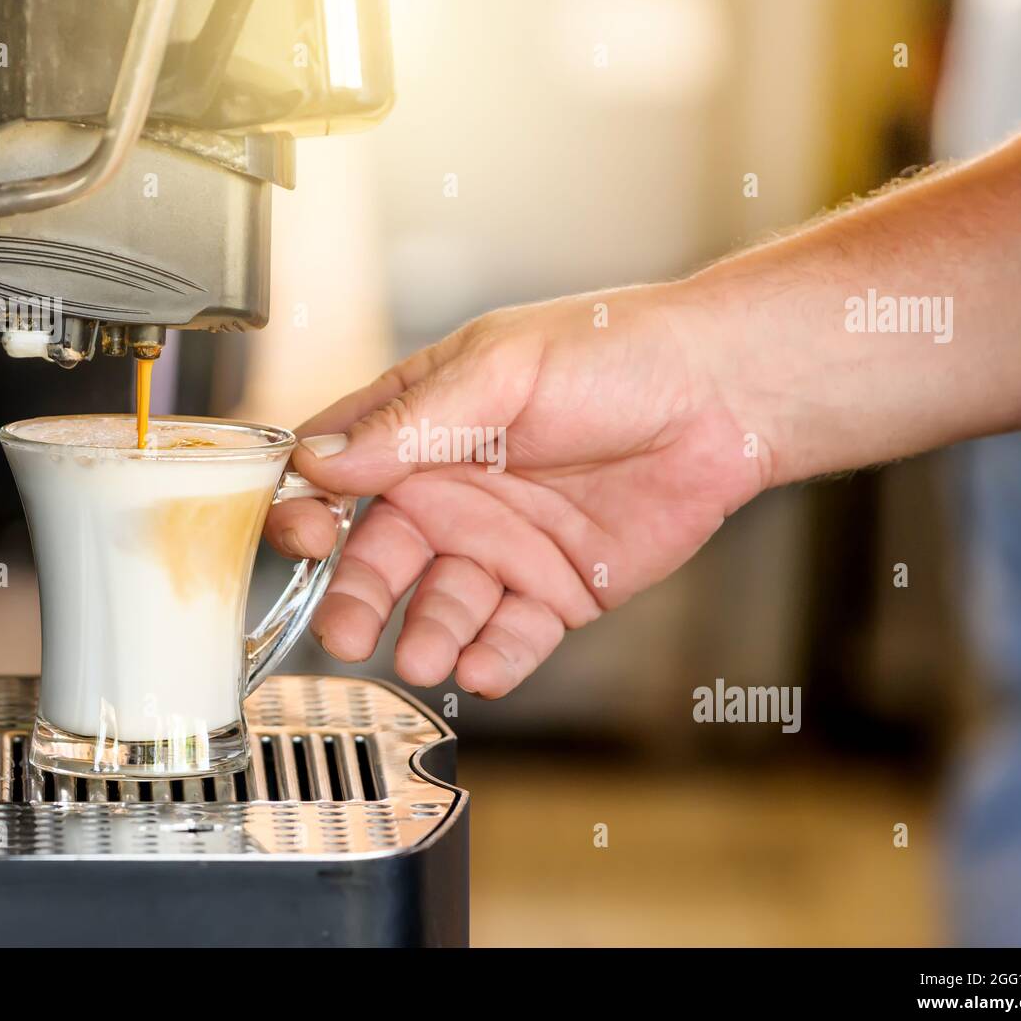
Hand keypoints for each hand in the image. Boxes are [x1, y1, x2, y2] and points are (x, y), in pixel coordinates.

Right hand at [264, 282, 766, 697]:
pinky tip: (482, 668)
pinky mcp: (555, 590)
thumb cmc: (613, 352)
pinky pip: (513, 636)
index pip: (337, 473)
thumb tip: (322, 460)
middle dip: (356, 598)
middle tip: (347, 633)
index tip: (298, 535)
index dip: (306, 506)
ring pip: (443, 606)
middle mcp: (454, 493)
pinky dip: (495, 659)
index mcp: (424, 427)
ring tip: (426, 656)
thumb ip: (413, 422)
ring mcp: (503, 546)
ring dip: (428, 635)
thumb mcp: (501, 371)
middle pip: (379, 557)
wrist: (722, 394)